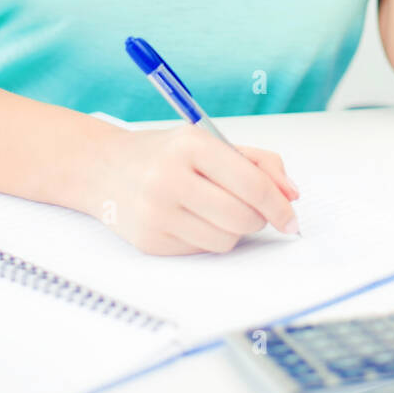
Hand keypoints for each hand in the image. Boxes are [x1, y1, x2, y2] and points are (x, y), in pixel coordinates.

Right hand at [84, 124, 300, 255]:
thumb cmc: (163, 154)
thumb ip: (257, 162)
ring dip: (232, 230)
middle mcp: (169, 179)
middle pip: (243, 218)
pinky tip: (190, 218)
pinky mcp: (149, 241)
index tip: (291, 217)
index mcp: (191, 145)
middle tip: (251, 210)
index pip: (252, 184)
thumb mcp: (208, 142)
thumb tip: (291, 194)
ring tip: (213, 209)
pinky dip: (207, 238)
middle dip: (258, 219)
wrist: (102, 167)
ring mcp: (156, 213)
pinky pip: (201, 251)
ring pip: (225, 241)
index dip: (279, 205)